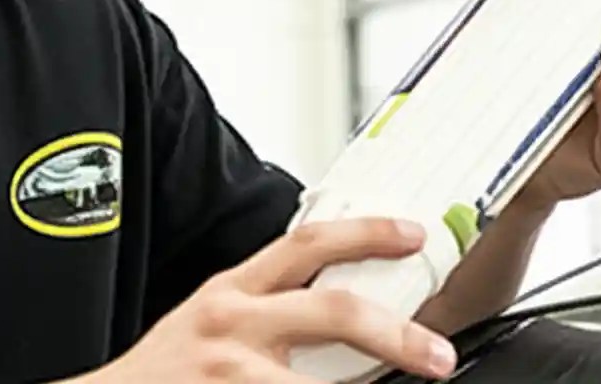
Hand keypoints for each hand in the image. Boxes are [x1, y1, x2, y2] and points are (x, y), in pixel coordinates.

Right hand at [73, 219, 457, 382]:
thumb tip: (342, 311)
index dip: (365, 232)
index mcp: (232, 291)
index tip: (410, 234)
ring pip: (322, 382)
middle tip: (437, 356)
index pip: (306, 244)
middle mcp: (232, 323)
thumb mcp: (211, 322)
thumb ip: (268, 311)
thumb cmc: (163, 372)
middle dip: (398, 334)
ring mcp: (230, 371)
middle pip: (333, 310)